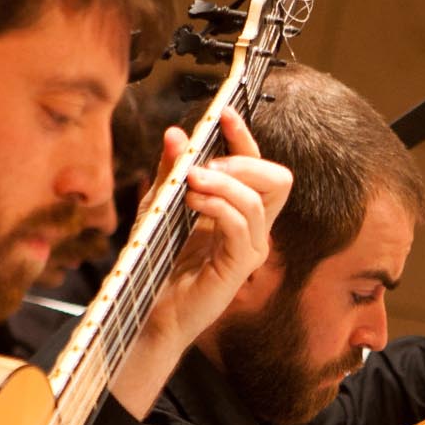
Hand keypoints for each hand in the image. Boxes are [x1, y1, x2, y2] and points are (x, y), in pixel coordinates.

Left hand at [107, 109, 290, 416]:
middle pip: (277, 179)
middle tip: (203, 165)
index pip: (259, 166)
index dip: (246, 138)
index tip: (224, 114)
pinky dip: (219, 207)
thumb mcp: (159, 206)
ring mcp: (249, 248)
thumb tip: (175, 132)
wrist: (147, 309)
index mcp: (239, 211)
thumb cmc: (156, 260)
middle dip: (243, 161)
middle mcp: (253, 228)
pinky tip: (193, 202)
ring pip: (259, 200)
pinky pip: (242, 227)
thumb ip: (170, 171)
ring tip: (190, 183)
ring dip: (224, 182)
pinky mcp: (238, 267)